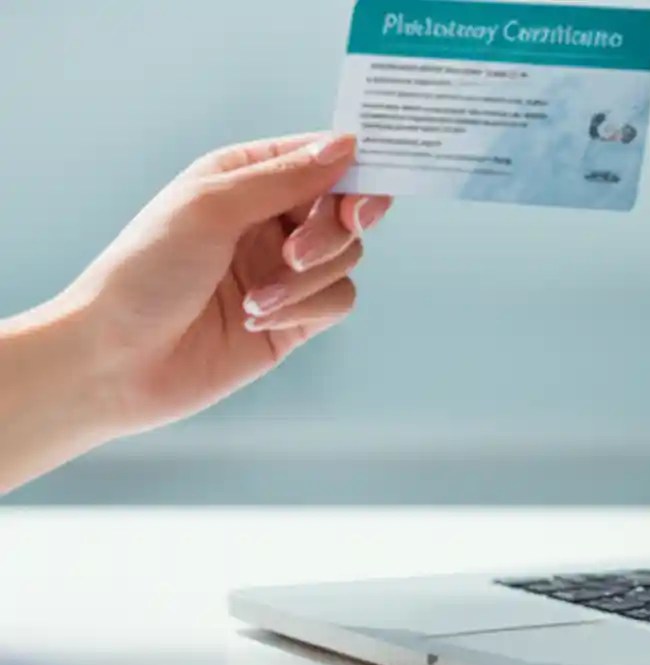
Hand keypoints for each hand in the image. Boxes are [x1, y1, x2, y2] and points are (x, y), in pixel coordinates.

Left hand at [60, 133, 390, 433]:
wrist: (117, 360)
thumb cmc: (145, 272)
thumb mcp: (212, 207)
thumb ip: (286, 176)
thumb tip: (347, 146)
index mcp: (246, 177)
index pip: (323, 157)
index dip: (355, 170)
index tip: (358, 197)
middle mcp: (270, 219)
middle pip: (345, 208)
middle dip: (330, 231)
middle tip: (295, 254)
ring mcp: (285, 269)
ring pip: (347, 256)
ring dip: (307, 279)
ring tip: (255, 298)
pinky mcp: (295, 316)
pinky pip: (338, 300)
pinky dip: (307, 307)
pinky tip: (258, 318)